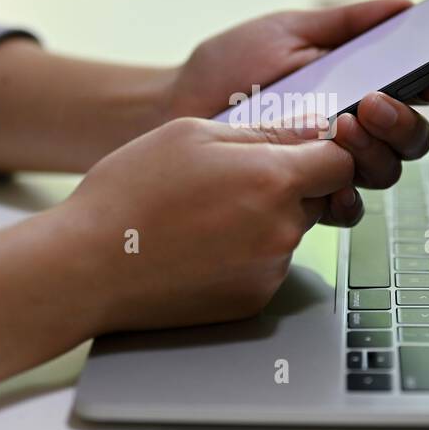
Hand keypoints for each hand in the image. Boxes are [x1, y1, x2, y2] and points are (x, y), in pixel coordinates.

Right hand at [62, 116, 354, 333]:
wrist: (86, 266)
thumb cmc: (129, 194)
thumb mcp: (193, 134)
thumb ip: (265, 130)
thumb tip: (312, 128)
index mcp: (272, 179)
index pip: (342, 161)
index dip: (323, 149)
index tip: (300, 147)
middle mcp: (281, 230)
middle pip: (322, 198)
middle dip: (294, 184)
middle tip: (236, 180)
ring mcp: (269, 271)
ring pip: (293, 232)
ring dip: (268, 218)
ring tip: (206, 213)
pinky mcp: (253, 301)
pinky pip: (269, 265)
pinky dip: (248, 253)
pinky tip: (202, 244)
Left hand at [164, 0, 428, 194]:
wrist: (176, 105)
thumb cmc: (229, 67)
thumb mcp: (287, 31)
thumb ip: (346, 22)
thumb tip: (404, 4)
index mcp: (359, 86)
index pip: (413, 93)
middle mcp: (352, 129)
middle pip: (409, 140)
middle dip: (403, 123)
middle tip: (373, 105)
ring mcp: (330, 165)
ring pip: (384, 172)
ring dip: (374, 152)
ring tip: (342, 128)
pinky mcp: (305, 197)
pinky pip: (345, 209)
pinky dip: (345, 197)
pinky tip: (332, 182)